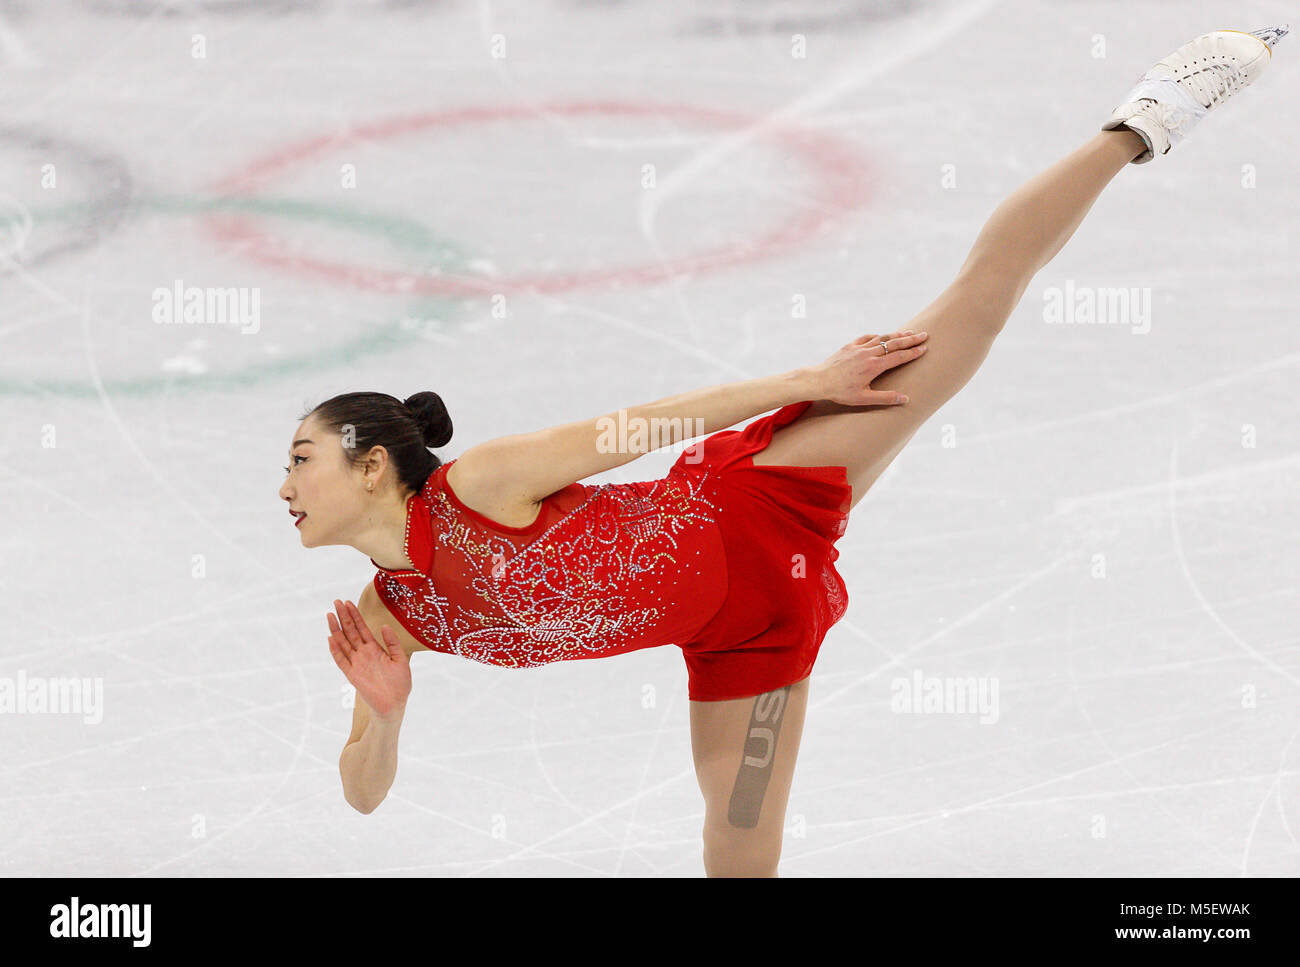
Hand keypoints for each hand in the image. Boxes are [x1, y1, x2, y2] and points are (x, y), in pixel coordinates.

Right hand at [327, 599, 410, 720]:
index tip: (348, 602)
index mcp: (375, 649)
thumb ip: (392, 643)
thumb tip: (384, 626)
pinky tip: (331, 638)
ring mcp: (357, 663)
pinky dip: (336, 650)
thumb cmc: (400, 683)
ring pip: (343, 643)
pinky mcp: (353, 675)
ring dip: (337, 629)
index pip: (362, 628)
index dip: (355, 615)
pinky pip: (341, 660)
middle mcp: (363, 654)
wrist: (395, 704)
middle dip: (344, 617)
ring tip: (330, 615)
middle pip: (350, 632)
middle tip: (336, 601)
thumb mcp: (400, 659)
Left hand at [807, 329, 928, 405]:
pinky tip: (881, 336)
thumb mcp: (863, 399)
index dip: (912, 353)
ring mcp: (858, 348)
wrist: (818, 380)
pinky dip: (877, 336)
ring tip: (909, 332)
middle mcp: (868, 354)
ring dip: (896, 335)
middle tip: (924, 335)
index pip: (898, 357)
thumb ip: (885, 398)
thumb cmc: (840, 392)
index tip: (924, 348)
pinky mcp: (849, 346)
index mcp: (874, 366)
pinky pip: (866, 338)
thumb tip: (905, 399)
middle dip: (910, 339)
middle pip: (894, 343)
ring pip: (882, 338)